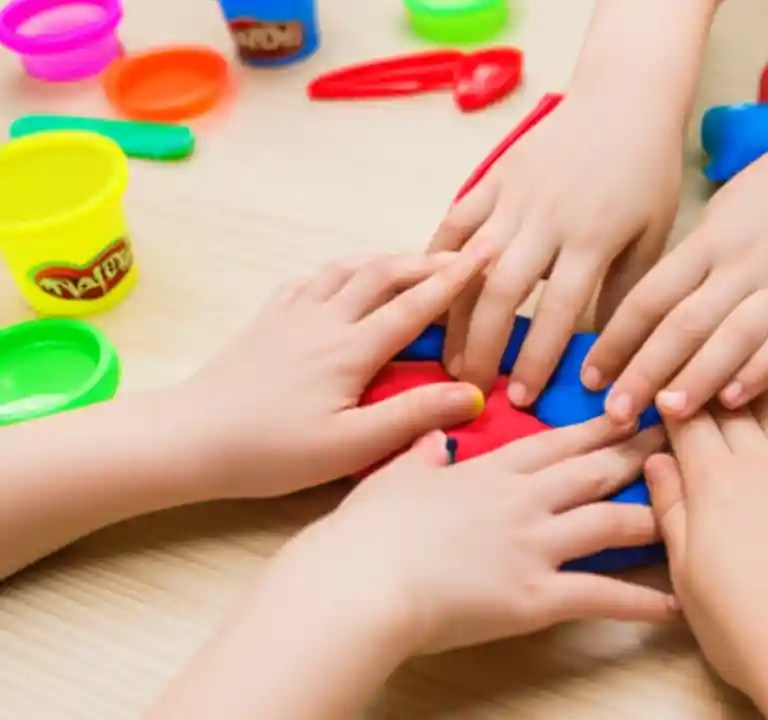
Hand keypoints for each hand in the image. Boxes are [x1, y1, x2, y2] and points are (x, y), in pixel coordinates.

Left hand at [176, 251, 489, 498]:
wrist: (188, 440)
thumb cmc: (270, 452)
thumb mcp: (350, 446)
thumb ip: (412, 416)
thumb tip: (471, 394)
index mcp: (351, 349)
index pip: (416, 304)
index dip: (457, 278)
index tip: (489, 255)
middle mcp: (324, 320)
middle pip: (383, 274)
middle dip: (427, 261)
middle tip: (462, 255)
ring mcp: (291, 316)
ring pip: (346, 269)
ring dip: (385, 260)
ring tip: (411, 262)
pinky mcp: (266, 322)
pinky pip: (308, 281)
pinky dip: (337, 272)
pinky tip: (340, 279)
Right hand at [312, 416, 676, 655]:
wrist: (356, 583)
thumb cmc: (365, 532)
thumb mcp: (393, 475)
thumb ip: (423, 452)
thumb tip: (434, 439)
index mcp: (490, 469)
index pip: (561, 439)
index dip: (604, 424)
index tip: (636, 408)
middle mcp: (523, 499)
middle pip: (599, 468)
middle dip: (646, 452)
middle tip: (687, 440)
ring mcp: (533, 545)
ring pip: (612, 522)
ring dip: (656, 516)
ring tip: (695, 513)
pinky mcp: (535, 596)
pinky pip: (601, 597)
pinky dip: (642, 602)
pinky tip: (674, 606)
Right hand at [429, 85, 682, 406]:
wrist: (624, 100)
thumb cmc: (646, 172)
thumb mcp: (653, 235)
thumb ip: (626, 293)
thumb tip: (608, 354)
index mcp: (591, 238)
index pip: (558, 311)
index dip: (537, 360)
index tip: (521, 397)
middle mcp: (544, 220)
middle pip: (500, 294)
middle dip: (483, 348)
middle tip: (472, 389)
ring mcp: (512, 197)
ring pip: (468, 264)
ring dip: (453, 316)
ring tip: (447, 358)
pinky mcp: (492, 178)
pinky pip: (454, 224)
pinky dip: (434, 261)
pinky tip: (426, 297)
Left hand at [583, 121, 767, 422]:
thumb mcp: (727, 207)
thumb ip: (696, 257)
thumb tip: (658, 304)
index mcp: (710, 238)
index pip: (649, 296)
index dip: (616, 340)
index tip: (590, 376)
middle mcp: (743, 262)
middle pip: (682, 324)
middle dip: (644, 372)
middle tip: (614, 413)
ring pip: (732, 339)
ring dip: (697, 379)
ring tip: (667, 414)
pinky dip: (760, 371)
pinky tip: (734, 399)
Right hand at [647, 396, 767, 714]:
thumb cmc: (743, 628)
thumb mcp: (685, 573)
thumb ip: (671, 509)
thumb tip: (657, 461)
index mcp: (715, 483)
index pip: (688, 423)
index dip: (671, 401)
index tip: (661, 388)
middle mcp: (764, 465)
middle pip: (731, 411)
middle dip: (710, 389)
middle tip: (698, 375)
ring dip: (757, 395)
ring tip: (743, 379)